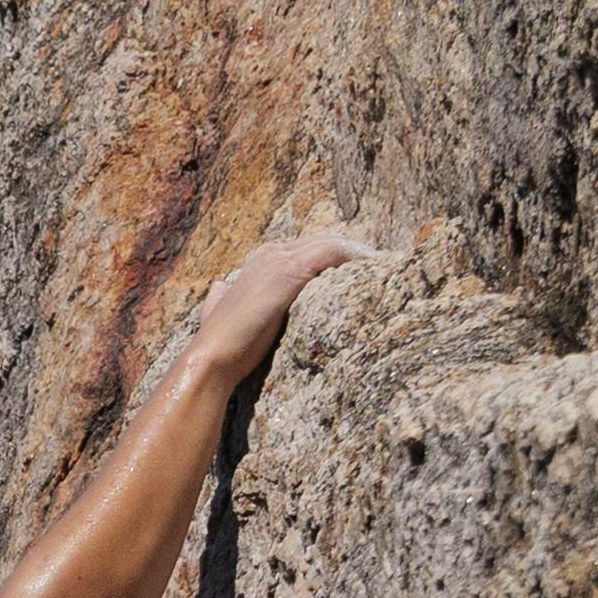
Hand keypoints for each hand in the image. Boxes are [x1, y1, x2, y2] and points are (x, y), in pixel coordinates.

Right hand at [191, 223, 382, 375]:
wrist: (212, 357)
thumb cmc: (219, 345)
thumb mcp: (216, 313)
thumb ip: (220, 298)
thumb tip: (218, 286)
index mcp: (259, 260)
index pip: (306, 246)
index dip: (334, 255)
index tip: (357, 269)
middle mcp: (270, 253)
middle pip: (323, 240)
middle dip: (352, 252)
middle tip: (380, 266)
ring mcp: (279, 259)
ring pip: (331, 242)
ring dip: (358, 253)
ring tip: (384, 266)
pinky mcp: (289, 271)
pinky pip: (332, 251)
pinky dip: (354, 256)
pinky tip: (374, 267)